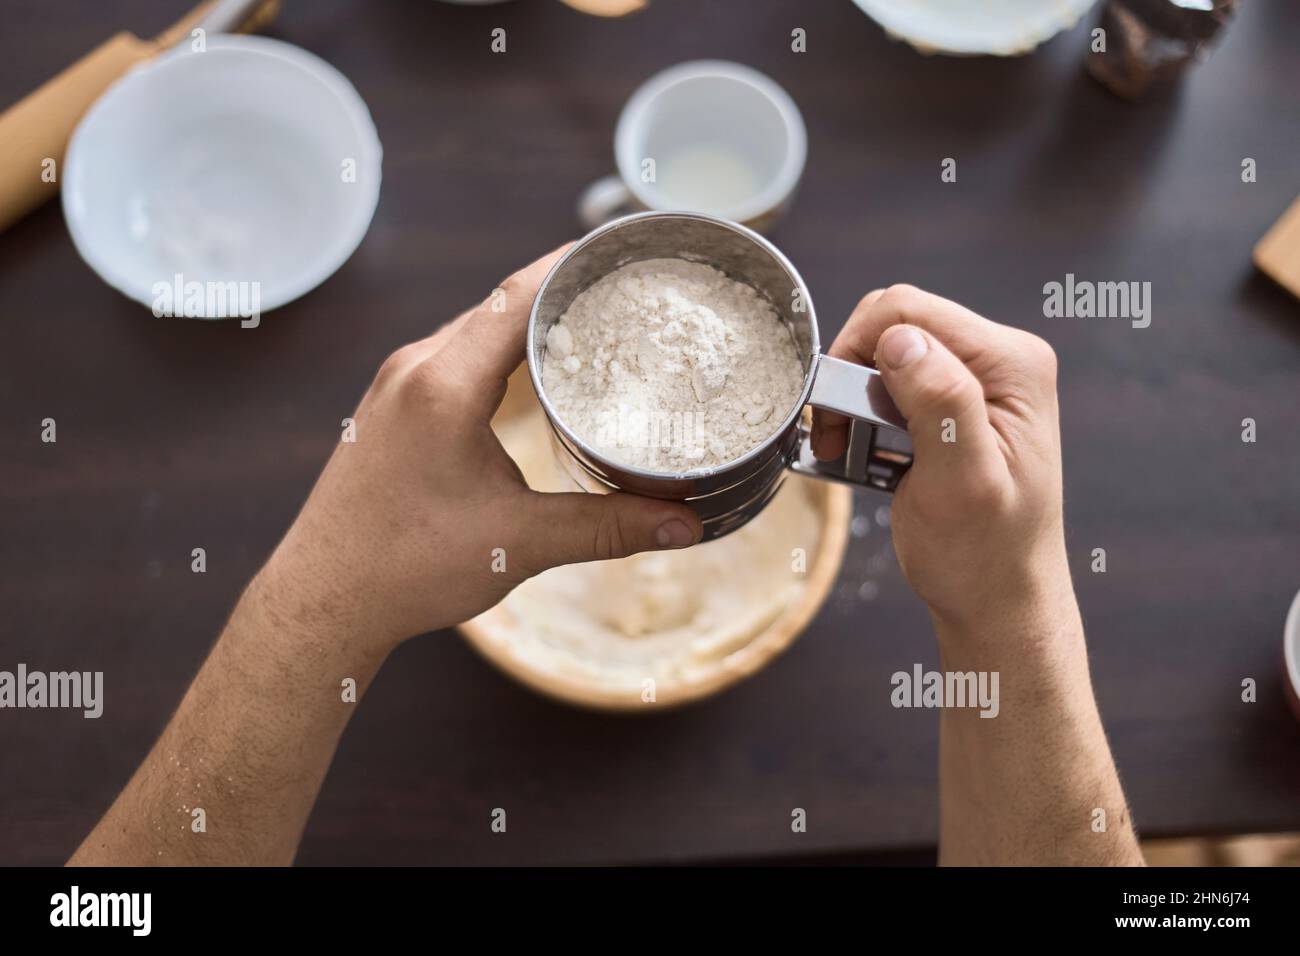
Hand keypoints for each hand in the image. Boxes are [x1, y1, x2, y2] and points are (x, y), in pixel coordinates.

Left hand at [256, 245, 702, 654]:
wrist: (323, 598)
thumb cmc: (406, 569)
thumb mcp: (520, 544)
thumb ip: (607, 528)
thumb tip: (687, 527)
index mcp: (443, 386)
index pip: (519, 297)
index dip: (574, 265)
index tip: (624, 249)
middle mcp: (414, 369)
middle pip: (501, 304)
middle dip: (564, 289)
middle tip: (627, 288)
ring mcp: (395, 384)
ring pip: (476, 328)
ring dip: (530, 320)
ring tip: (592, 321)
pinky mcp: (390, 404)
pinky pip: (454, 353)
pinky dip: (500, 348)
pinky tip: (532, 368)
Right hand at [813, 285, 1069, 638]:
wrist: (996, 601)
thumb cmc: (984, 556)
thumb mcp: (962, 485)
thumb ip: (941, 405)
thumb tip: (901, 340)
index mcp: (1013, 365)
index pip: (910, 311)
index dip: (856, 350)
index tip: (835, 412)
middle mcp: (1001, 360)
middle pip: (896, 322)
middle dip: (851, 372)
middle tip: (835, 435)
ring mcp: (980, 380)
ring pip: (887, 349)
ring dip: (853, 395)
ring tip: (845, 448)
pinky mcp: (956, 402)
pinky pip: (892, 380)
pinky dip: (863, 412)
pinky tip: (862, 451)